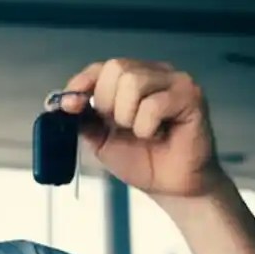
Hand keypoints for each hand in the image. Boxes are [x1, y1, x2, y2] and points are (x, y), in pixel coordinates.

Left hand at [59, 58, 227, 198]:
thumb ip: (84, 118)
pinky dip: (146, 127)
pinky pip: (154, 104)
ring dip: (127, 117)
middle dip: (107, 103)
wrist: (169, 186)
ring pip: (133, 82)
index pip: (101, 67)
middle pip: (116, 68)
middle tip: (121, 127)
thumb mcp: (100, 139)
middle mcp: (155, 74)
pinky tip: (158, 135)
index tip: (68, 105)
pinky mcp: (191, 96)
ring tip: (141, 133)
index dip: (81, 83)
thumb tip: (63, 102)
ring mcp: (175, 82)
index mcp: (132, 80)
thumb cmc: (142, 160)